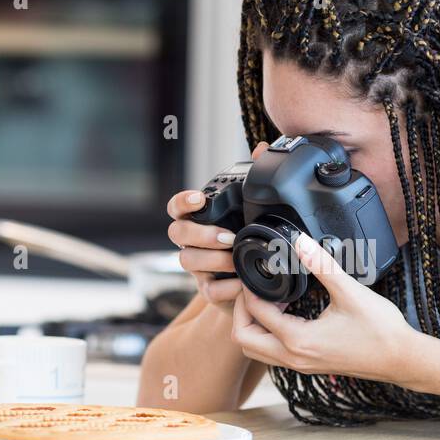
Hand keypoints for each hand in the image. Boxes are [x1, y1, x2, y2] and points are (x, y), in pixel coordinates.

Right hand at [166, 141, 268, 314]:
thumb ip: (255, 179)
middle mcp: (192, 242)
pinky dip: (227, 287)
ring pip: (187, 261)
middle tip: (228, 237)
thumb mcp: (255, 209)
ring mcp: (198, 267)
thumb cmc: (250, 239)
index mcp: (199, 220)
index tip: (199, 199)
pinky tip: (243, 283)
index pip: (177, 207)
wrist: (259, 280)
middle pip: (177, 233)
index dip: (182, 202)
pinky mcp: (209, 290)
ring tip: (237, 259)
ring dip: (213, 260)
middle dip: (200, 234)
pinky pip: (209, 290)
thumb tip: (262, 149)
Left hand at [232, 232, 414, 382]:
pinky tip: (287, 313)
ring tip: (270, 299)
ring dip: (253, 326)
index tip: (254, 273)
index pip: (254, 314)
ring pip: (256, 351)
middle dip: (240, 312)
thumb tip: (300, 241)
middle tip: (252, 289)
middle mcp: (293, 358)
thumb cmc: (380, 330)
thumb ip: (322, 265)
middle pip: (243, 340)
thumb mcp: (350, 292)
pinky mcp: (308, 366)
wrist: (400, 359)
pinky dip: (268, 334)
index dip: (247, 291)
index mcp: (298, 340)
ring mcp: (300, 365)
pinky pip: (273, 353)